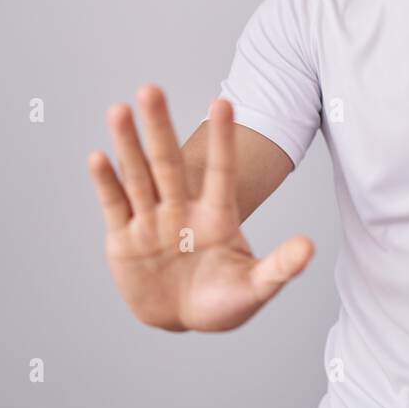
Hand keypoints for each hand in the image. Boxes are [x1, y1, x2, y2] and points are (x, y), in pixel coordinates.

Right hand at [88, 85, 313, 331]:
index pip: (221, 170)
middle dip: (159, 127)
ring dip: (128, 144)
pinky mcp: (124, 239)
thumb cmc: (224, 302)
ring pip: (138, 175)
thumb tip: (309, 247)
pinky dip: (107, 182)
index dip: (222, 139)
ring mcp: (151, 221)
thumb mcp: (255, 288)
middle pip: (169, 162)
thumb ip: (280, 268)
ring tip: (119, 109)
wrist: (182, 319)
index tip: (223, 101)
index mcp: (217, 215)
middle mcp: (182, 209)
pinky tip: (99, 156)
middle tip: (150, 88)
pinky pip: (115, 205)